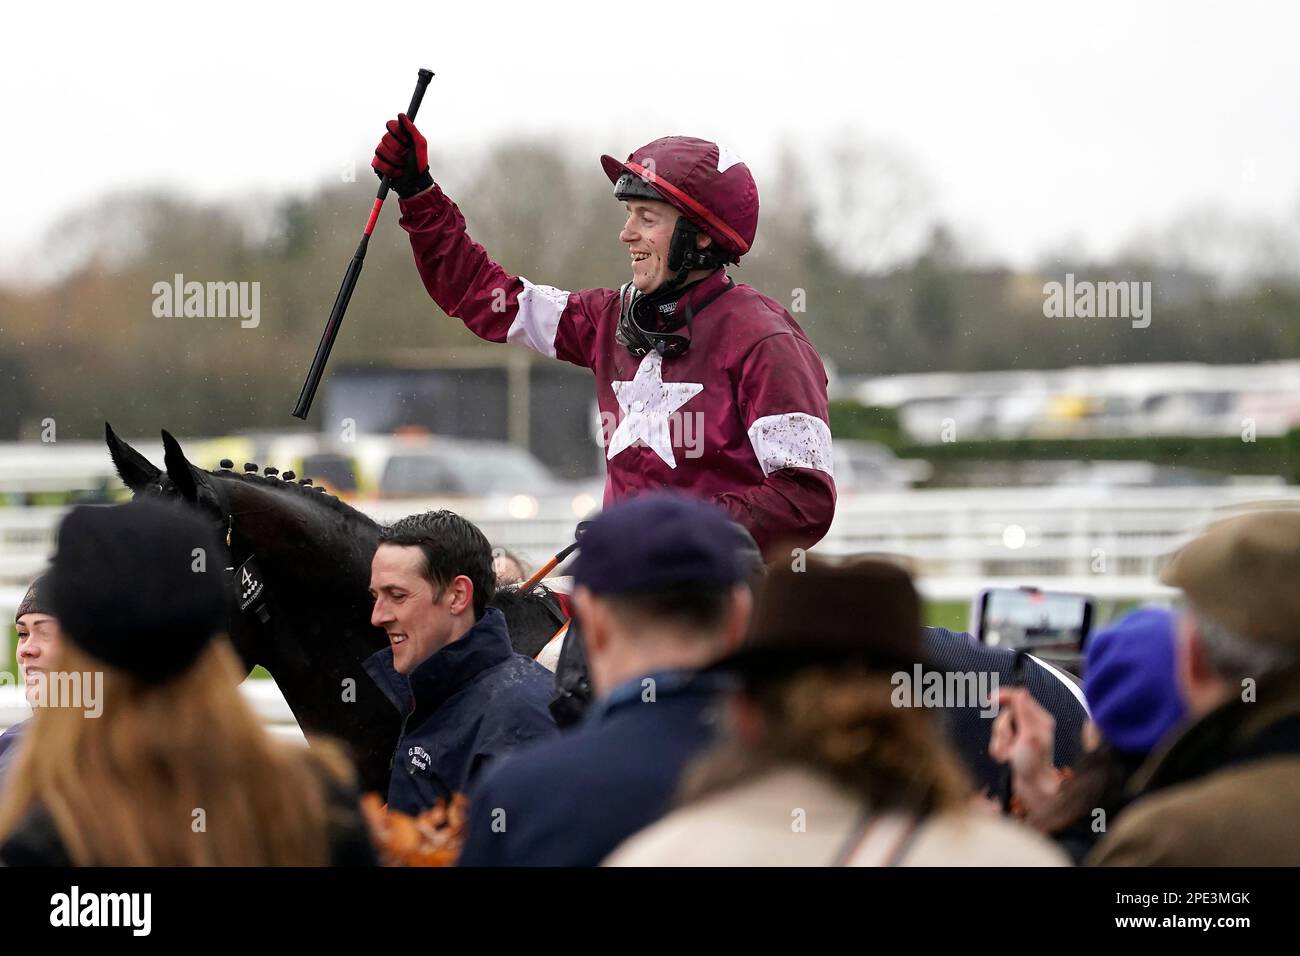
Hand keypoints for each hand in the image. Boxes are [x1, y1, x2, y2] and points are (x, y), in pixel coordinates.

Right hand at [372, 114, 432, 197]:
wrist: (415, 183)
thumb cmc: (419, 163)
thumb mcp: (420, 144)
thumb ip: (411, 129)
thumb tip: (401, 115)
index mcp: (399, 135)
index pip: (391, 125)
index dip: (398, 133)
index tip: (406, 141)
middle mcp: (389, 142)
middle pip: (385, 138)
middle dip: (398, 150)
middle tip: (406, 156)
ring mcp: (382, 153)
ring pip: (381, 150)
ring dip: (395, 161)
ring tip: (402, 166)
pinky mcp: (377, 165)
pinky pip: (377, 162)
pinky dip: (389, 169)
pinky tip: (396, 172)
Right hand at [988, 687, 1061, 821]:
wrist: (1032, 788)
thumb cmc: (1035, 764)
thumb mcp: (1030, 736)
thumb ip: (1024, 713)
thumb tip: (1021, 692)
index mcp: (1039, 718)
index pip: (1018, 696)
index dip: (1003, 695)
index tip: (990, 699)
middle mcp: (1030, 724)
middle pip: (1004, 714)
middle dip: (1002, 730)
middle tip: (1011, 745)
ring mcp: (1020, 735)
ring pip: (998, 729)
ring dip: (1000, 743)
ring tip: (1008, 755)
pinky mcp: (1012, 745)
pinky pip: (996, 741)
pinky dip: (998, 750)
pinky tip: (1006, 759)